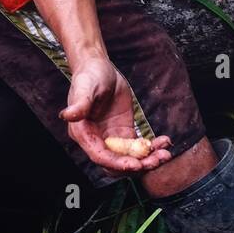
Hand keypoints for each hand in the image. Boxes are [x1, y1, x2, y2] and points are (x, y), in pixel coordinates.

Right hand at [59, 54, 171, 173]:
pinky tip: (164, 141)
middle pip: (117, 162)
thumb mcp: (85, 88)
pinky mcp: (124, 132)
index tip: (136, 165)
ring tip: (166, 153)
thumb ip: (79, 104)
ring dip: (148, 159)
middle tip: (158, 160)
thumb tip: (67, 115)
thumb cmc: (89, 76)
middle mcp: (97, 140)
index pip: (101, 156)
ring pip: (130, 158)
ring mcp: (112, 137)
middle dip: (138, 165)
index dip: (118, 163)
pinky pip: (138, 146)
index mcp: (84, 134)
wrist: (99, 67)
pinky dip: (152, 147)